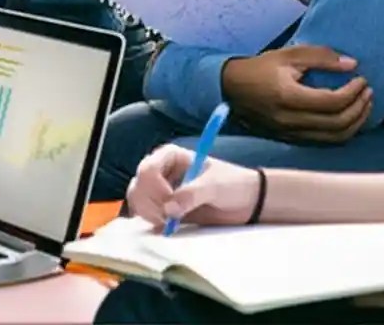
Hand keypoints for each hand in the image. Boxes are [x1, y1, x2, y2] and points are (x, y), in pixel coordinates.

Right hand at [127, 144, 260, 227]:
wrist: (246, 202)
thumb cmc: (232, 184)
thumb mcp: (214, 186)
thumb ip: (192, 195)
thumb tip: (169, 210)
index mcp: (170, 156)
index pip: (147, 169)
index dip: (154, 187)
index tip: (170, 201)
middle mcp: (160, 170)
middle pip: (138, 185)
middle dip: (151, 204)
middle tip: (170, 217)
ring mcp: (159, 189)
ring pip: (137, 200)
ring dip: (149, 214)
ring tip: (170, 222)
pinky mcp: (162, 207)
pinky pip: (144, 213)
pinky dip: (150, 221)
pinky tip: (166, 226)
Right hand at [221, 45, 371, 142]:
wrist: (231, 89)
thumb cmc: (260, 68)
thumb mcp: (289, 55)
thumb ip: (321, 57)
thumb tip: (352, 64)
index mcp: (289, 97)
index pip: (332, 102)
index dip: (353, 92)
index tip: (361, 79)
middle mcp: (290, 121)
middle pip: (338, 123)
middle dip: (359, 107)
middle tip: (367, 91)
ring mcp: (290, 134)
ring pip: (335, 138)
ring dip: (355, 122)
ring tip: (363, 105)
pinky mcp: (291, 140)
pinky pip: (324, 142)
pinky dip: (342, 132)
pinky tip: (349, 118)